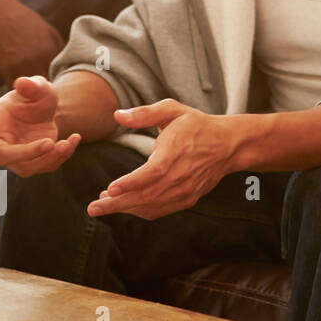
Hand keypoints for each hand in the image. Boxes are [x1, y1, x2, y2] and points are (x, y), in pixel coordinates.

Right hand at [0, 0, 64, 84]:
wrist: (1, 16)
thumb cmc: (29, 23)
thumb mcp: (51, 33)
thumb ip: (60, 51)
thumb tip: (69, 68)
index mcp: (49, 51)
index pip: (59, 77)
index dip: (61, 82)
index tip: (62, 84)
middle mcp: (35, 60)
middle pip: (45, 86)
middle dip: (48, 89)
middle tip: (49, 89)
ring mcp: (19, 66)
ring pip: (29, 89)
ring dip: (33, 90)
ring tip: (36, 87)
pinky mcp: (5, 69)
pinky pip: (16, 85)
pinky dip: (20, 87)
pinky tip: (24, 82)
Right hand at [0, 75, 81, 176]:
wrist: (45, 108)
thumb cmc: (33, 96)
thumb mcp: (37, 87)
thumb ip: (31, 85)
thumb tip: (23, 83)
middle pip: (3, 157)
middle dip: (26, 152)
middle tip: (49, 142)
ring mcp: (15, 155)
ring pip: (25, 168)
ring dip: (47, 159)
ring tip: (67, 143)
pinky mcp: (33, 161)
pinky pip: (45, 166)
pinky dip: (62, 156)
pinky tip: (74, 139)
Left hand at [86, 99, 234, 219]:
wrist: (228, 145)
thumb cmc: (196, 125)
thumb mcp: (173, 110)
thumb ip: (145, 113)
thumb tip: (117, 115)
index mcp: (177, 150)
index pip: (154, 171)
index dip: (131, 182)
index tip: (110, 188)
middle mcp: (182, 174)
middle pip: (148, 194)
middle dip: (117, 204)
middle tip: (92, 207)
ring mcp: (186, 189)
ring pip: (152, 205)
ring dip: (126, 208)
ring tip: (103, 205)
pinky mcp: (188, 198)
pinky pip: (161, 210)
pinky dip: (140, 211)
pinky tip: (125, 206)